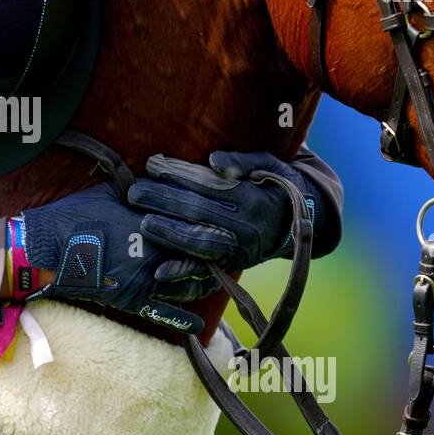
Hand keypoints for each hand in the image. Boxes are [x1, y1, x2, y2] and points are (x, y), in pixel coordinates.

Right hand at [13, 182, 225, 333]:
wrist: (49, 247)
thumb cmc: (77, 214)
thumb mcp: (113, 191)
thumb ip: (143, 188)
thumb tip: (161, 180)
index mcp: (155, 222)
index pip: (195, 223)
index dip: (213, 224)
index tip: (226, 224)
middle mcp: (158, 251)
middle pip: (199, 255)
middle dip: (216, 254)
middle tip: (229, 253)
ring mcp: (147, 279)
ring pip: (189, 284)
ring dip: (205, 284)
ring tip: (215, 281)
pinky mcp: (133, 300)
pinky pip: (164, 314)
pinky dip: (183, 322)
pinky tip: (198, 327)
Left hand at [128, 150, 329, 271]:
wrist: (300, 223)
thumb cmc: (277, 185)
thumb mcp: (269, 165)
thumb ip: (242, 161)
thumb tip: (214, 159)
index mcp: (253, 198)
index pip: (208, 185)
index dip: (178, 174)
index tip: (151, 164)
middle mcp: (247, 228)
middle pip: (198, 213)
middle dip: (163, 201)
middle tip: (134, 192)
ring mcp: (240, 250)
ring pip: (200, 243)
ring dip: (169, 234)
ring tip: (143, 222)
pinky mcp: (233, 266)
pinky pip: (206, 274)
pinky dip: (183, 274)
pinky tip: (159, 272)